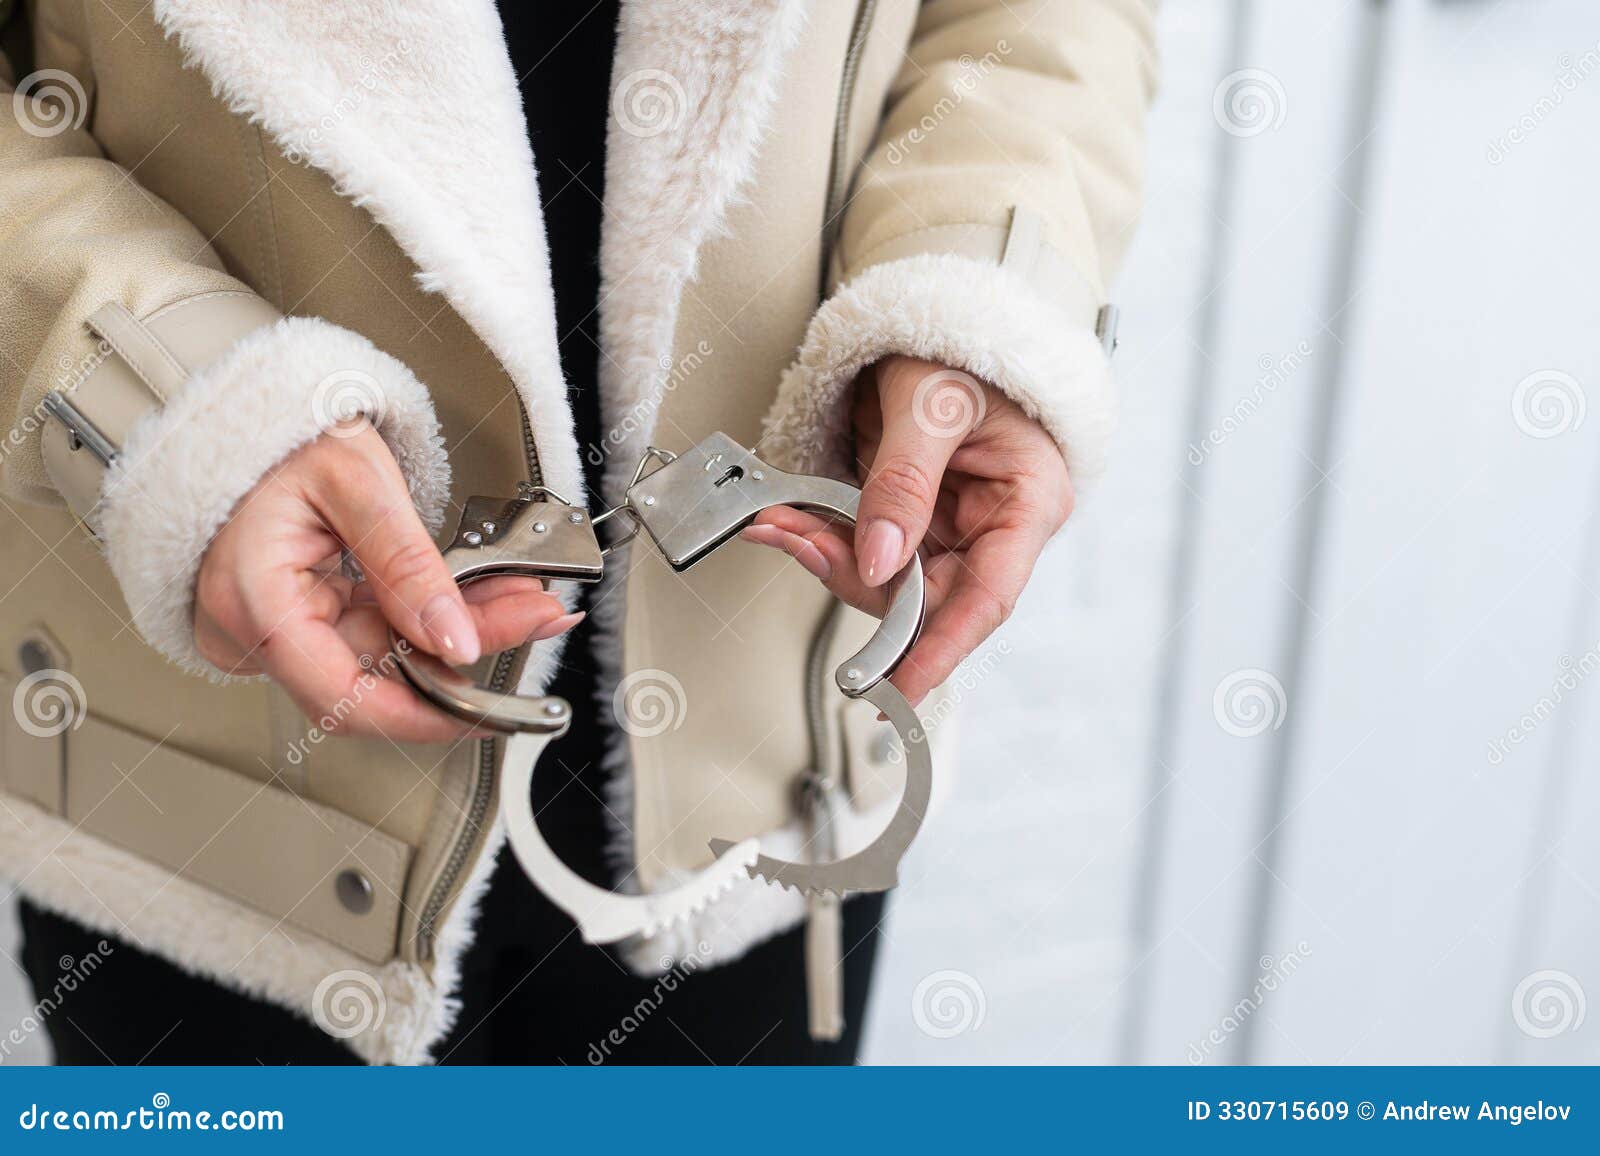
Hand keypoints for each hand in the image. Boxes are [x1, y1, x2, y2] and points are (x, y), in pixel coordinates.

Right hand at [194, 423, 581, 741]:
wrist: (251, 415)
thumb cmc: (281, 437)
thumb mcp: (357, 481)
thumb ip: (407, 564)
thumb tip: (454, 638)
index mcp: (253, 601)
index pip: (341, 697)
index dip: (422, 714)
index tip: (489, 710)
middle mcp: (255, 630)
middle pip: (376, 675)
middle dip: (463, 651)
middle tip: (532, 618)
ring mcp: (279, 628)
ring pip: (386, 655)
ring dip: (457, 629)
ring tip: (517, 596)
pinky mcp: (304, 618)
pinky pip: (376, 631)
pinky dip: (429, 614)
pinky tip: (479, 595)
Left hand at [742, 355, 1072, 703]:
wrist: (940, 322)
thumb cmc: (963, 349)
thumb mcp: (933, 405)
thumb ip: (904, 483)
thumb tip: (879, 562)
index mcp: (1029, 503)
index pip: (987, 597)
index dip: (940, 649)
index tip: (897, 689)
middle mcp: (995, 527)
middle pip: (929, 597)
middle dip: (858, 583)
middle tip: (799, 548)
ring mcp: (954, 527)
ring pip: (889, 579)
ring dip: (829, 559)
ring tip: (782, 523)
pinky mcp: (915, 520)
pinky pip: (868, 551)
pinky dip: (824, 540)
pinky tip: (790, 523)